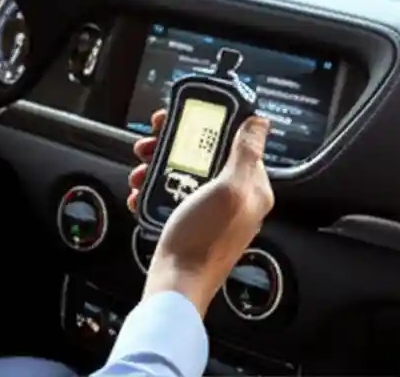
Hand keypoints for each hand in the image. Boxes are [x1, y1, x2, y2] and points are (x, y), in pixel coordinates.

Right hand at [127, 109, 273, 315]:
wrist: (178, 282)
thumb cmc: (205, 239)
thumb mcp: (230, 189)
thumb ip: (246, 154)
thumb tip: (260, 122)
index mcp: (250, 186)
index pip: (233, 141)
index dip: (206, 124)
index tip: (180, 116)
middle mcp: (233, 197)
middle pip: (202, 154)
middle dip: (172, 146)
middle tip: (148, 145)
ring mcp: (209, 210)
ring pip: (181, 173)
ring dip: (156, 167)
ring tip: (139, 172)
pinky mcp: (188, 221)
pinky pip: (168, 194)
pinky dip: (151, 190)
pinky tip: (139, 192)